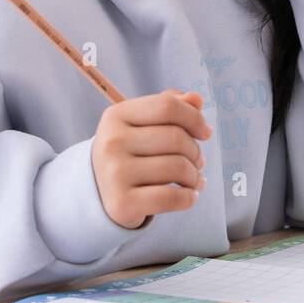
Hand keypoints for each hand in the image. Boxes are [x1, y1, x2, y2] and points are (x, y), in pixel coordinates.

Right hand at [91, 89, 210, 229]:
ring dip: (195, 176)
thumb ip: (169, 106)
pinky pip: (171, 198)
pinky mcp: (122, 203)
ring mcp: (114, 173)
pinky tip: (189, 196)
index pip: (167, 107)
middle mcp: (112, 142)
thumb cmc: (129, 152)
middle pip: (176, 138)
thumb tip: (196, 99)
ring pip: (177, 168)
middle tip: (198, 161)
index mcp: (116, 115)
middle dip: (196, 151)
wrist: (98, 191)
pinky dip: (189, 198)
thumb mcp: (142, 123)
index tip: (205, 133)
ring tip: (193, 179)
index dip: (194, 118)